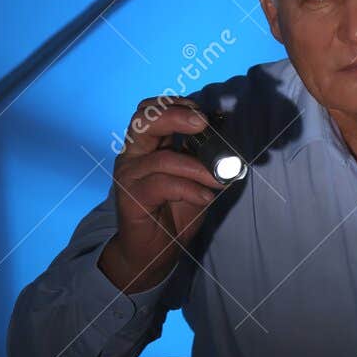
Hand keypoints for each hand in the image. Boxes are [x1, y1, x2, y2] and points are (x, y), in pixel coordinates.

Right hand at [98, 97, 226, 292]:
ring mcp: (129, 176)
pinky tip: (205, 198)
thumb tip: (228, 140)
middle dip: (175, 116)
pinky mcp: (131, 198)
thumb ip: (205, 159)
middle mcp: (132, 155)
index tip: (204, 115)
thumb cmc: (174, 212)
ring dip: (197, 167)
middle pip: (143, 120)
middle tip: (203, 124)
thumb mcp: (196, 180)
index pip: (150, 110)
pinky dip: (189, 189)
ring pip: (160, 158)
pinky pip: (161, 185)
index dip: (176, 105)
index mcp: (146, 145)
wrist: (154, 251)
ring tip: (219, 180)